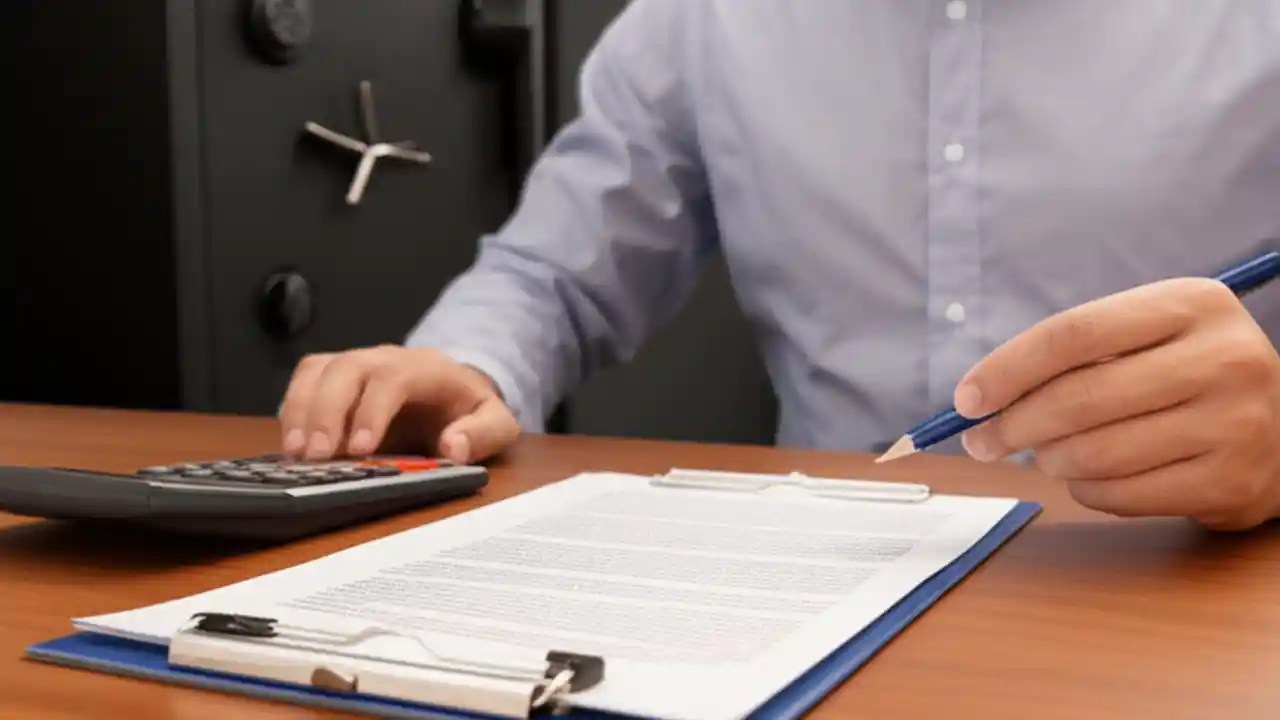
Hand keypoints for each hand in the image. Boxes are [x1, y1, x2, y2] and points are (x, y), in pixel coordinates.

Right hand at [276, 345, 519, 463]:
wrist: (454, 389)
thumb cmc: (470, 409)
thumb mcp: (496, 423)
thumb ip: (484, 434)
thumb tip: (454, 448)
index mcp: (426, 368)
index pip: (392, 378)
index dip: (372, 411)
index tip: (361, 450)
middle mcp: (385, 359)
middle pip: (346, 369)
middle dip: (327, 412)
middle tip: (318, 456)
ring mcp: (356, 364)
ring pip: (318, 370)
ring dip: (302, 410)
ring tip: (297, 453)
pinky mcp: (334, 375)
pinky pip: (304, 380)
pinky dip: (293, 409)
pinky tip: (292, 444)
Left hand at [954, 277, 1279, 529]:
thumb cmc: (1188, 374)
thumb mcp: (1150, 335)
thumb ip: (1076, 355)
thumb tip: (980, 398)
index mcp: (1192, 304)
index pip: (1074, 334)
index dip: (1007, 368)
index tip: (966, 398)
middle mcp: (1223, 358)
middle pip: (1079, 398)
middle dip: (1011, 424)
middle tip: (980, 440)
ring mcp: (1235, 423)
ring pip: (1095, 453)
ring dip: (1049, 460)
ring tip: (1045, 454)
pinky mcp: (1231, 482)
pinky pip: (1121, 496)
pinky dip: (1085, 490)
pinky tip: (1087, 477)